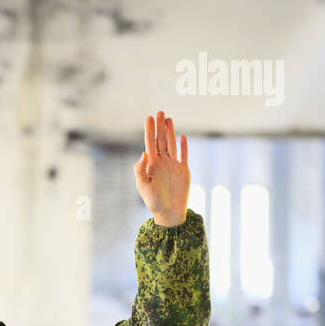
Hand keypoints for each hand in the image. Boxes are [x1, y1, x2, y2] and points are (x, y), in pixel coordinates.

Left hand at [134, 111, 189, 225]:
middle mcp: (162, 162)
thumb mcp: (143, 186)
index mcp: (152, 165)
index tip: (149, 117)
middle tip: (160, 112)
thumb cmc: (153, 202)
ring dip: (170, 132)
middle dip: (160, 126)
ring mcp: (173, 165)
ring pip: (171, 144)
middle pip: (161, 140)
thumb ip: (140, 170)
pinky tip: (182, 136)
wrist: (169, 213)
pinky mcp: (183, 171)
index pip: (150, 143)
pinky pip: (183, 155)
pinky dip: (183, 146)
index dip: (149, 130)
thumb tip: (144, 153)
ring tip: (168, 119)